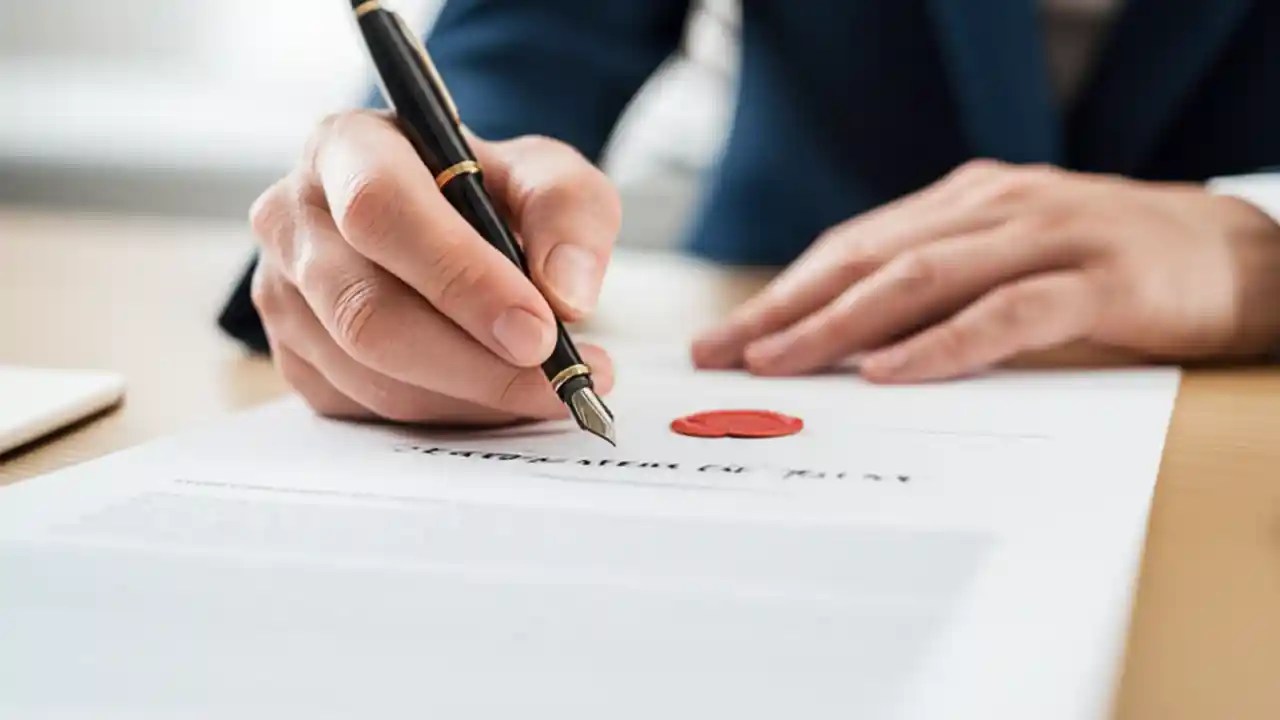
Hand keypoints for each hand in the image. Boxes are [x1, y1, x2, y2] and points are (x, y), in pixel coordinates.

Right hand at [249, 110, 619, 422]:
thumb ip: (569, 216)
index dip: (460, 278)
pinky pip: (370, 409)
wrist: (452, 226)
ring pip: (371, 373)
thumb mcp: (547, 176)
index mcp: (346, 146)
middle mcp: (293, 217)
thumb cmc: (490, 193)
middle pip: (367, 311)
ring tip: (547, 389)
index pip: (380, 210)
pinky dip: (449, 414)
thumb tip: (565, 296)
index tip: (538, 331)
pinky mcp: (293, 359)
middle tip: (557, 384)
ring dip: (472, 396)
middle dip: (475, 362)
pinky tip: (497, 394)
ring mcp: (281, 295)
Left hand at [693, 160, 1279, 381]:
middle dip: (787, 309)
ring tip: (780, 360)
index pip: (853, 248)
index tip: (726, 336)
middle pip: (869, 260)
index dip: (784, 292)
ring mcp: (1047, 238)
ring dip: (841, 324)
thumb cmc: (1110, 268)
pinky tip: (891, 372)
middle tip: (723, 352)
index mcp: (966, 202)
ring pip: (922, 279)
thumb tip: (849, 346)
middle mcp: (995, 207)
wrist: (1237, 254)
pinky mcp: (1099, 281)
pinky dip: (943, 344)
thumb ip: (942, 289)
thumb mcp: (1012, 262)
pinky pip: (1006, 314)